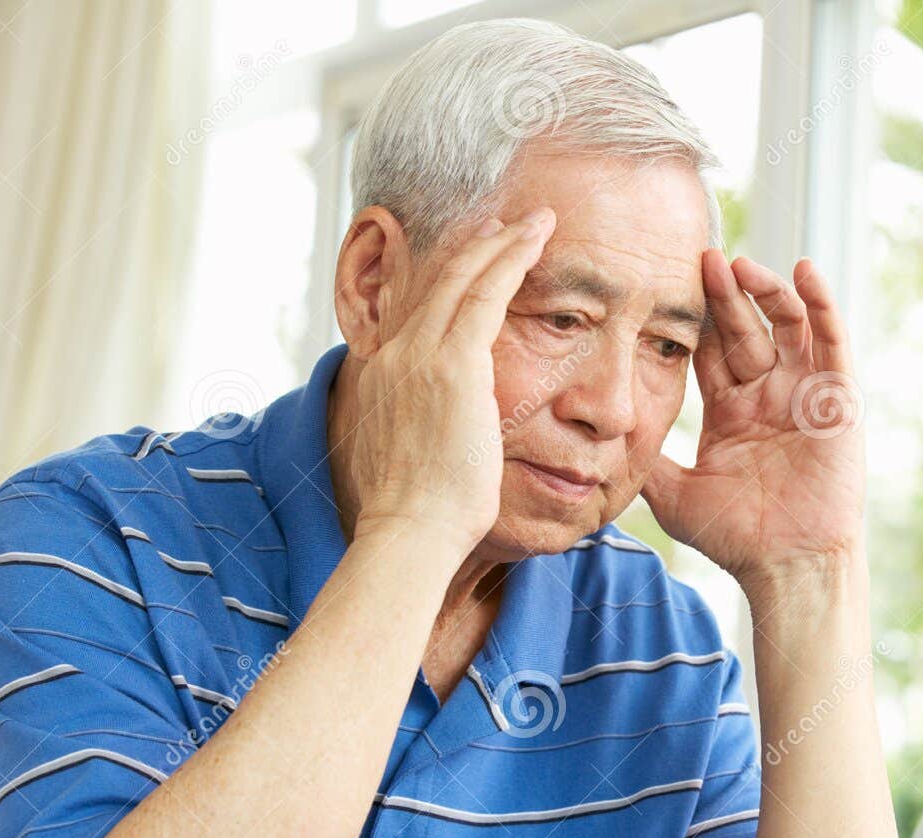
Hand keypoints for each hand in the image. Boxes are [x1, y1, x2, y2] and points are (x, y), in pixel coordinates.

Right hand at [347, 208, 555, 553]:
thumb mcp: (412, 457)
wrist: (410, 531)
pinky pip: (487, 294)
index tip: (476, 256)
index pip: (421, 308)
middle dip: (476, 246)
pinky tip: (536, 238)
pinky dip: (511, 259)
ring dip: (501, 242)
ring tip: (532, 220)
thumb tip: (437, 434)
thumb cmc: (420, 514)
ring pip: (464, 277)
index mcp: (387, 375)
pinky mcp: (454, 365)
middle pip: (438, 281)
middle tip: (506, 220)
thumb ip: (425, 428)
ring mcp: (422, 356)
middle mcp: (398, 355)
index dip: (451, 276)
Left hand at [641, 251, 865, 591]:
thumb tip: (590, 443)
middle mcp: (768, 393)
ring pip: (787, 324)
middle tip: (703, 256)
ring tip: (740, 264)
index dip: (694, 315)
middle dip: (725, 293)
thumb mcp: (673, 494)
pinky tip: (804, 270)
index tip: (667, 279)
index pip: (710, 348)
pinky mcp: (838, 399)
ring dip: (767, 291)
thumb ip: (642, 462)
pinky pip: (832, 342)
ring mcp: (804, 392)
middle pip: (745, 328)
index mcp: (732, 409)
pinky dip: (822, 304)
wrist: (788, 567)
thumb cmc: (737, 538)